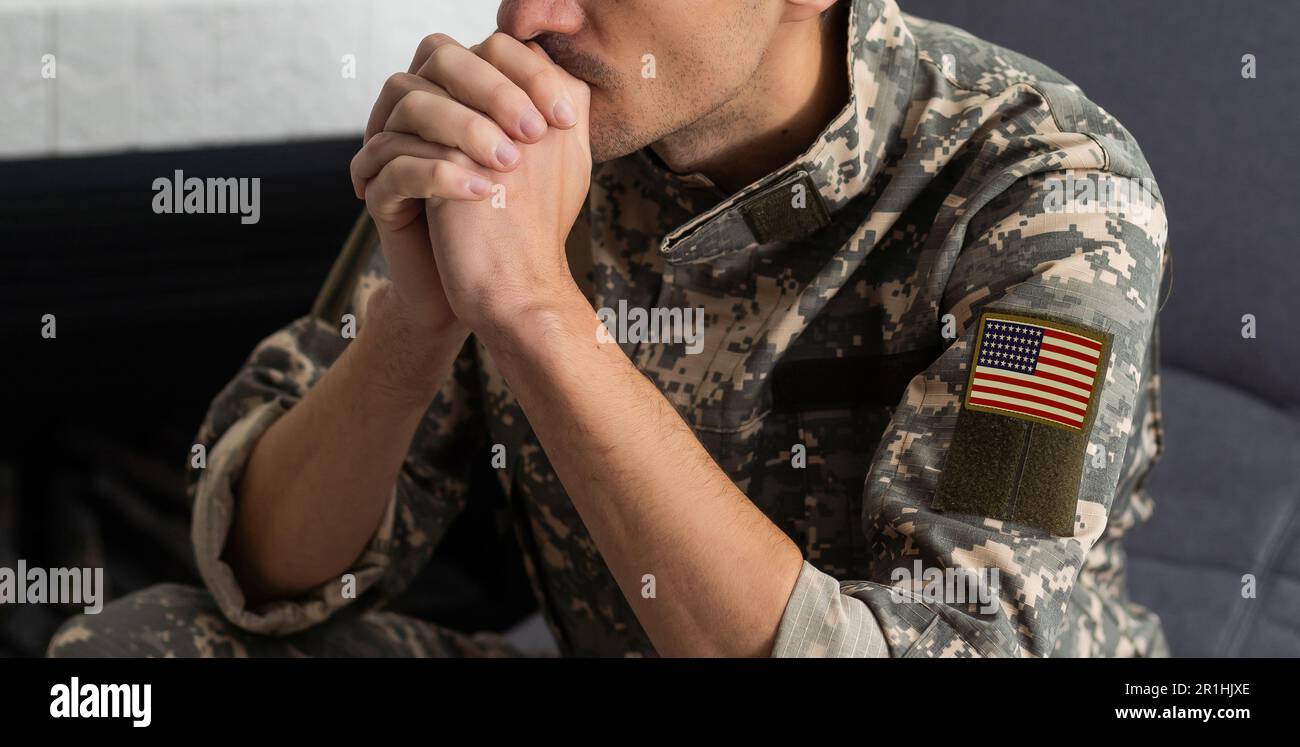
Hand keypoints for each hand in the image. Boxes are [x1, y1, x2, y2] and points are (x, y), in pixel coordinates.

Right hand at [351, 32, 581, 336]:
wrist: (491, 292)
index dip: (525, 72)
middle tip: (534, 132)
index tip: (565, 119)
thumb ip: (559, 115)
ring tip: (509, 164)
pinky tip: (481, 192)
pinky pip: (393, 165)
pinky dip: (439, 173)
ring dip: (464, 127)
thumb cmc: (519, 222)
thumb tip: (575, 77)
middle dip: (492, 90)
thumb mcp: (552, 165)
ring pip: (409, 103)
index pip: (481, 49)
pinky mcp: (379, 192)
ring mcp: (394, 147)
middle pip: (437, 58)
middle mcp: (421, 110)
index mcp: (460, 94)